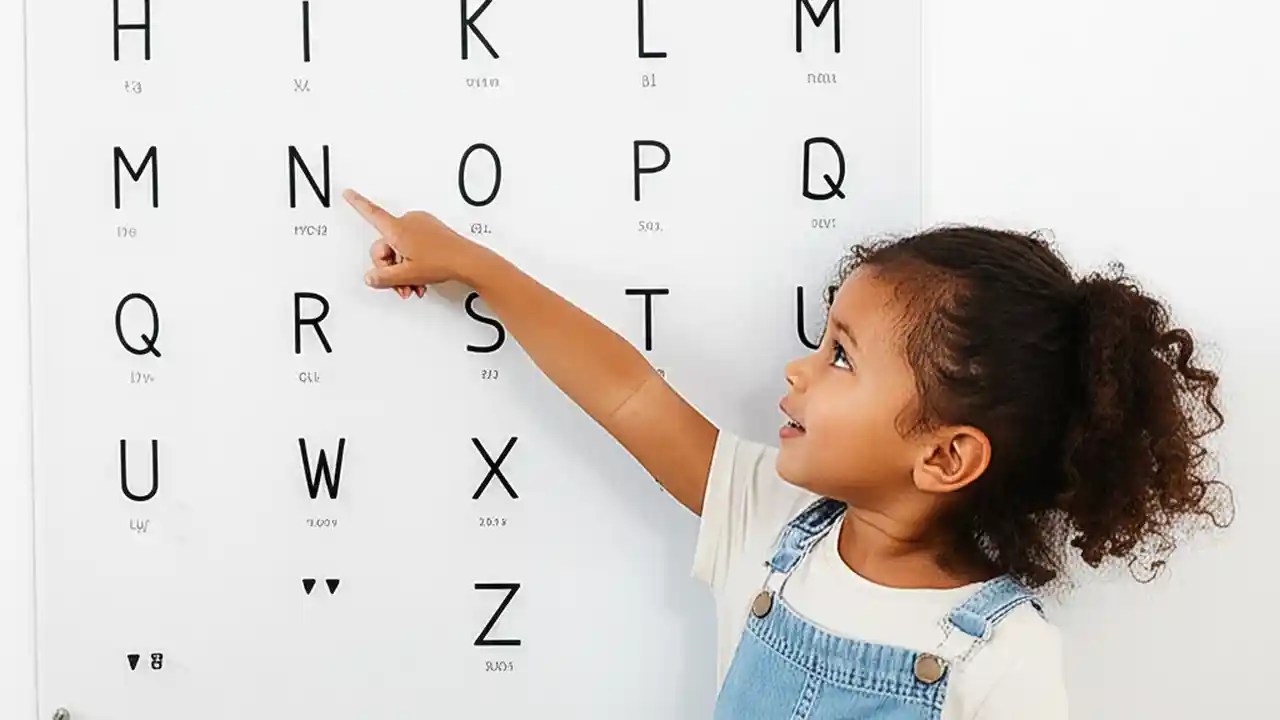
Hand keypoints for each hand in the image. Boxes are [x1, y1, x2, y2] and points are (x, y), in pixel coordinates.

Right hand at [343, 187, 487, 298]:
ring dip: (404, 268)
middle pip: (386, 244)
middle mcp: (408, 222)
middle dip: (391, 266)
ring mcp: (421, 224)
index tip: (348, 193)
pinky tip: (421, 275)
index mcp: (398, 229)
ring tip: (415, 284)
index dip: (357, 203)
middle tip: (402, 284)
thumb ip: (383, 277)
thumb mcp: (407, 274)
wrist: (468, 260)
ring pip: (400, 247)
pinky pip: (413, 243)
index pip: (371, 213)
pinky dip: (414, 260)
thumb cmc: (442, 261)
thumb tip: (371, 277)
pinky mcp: (431, 230)